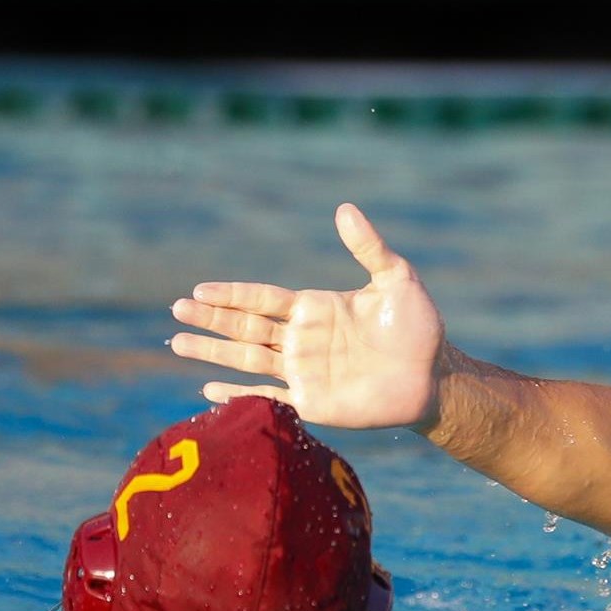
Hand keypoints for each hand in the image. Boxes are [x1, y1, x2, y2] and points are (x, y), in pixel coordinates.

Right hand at [170, 204, 443, 428]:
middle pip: (245, 326)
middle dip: (210, 318)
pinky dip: (237, 394)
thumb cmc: (418, 328)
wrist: (434, 377)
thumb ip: (369, 247)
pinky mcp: (311, 401)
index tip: (199, 290)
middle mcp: (301, 338)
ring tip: (177, 342)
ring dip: (211, 352)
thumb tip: (344, 209)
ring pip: (245, 359)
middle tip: (176, 309)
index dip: (231, 294)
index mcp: (315, 308)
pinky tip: (207, 391)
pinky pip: (266, 395)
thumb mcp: (396, 280)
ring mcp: (303, 371)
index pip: (262, 298)